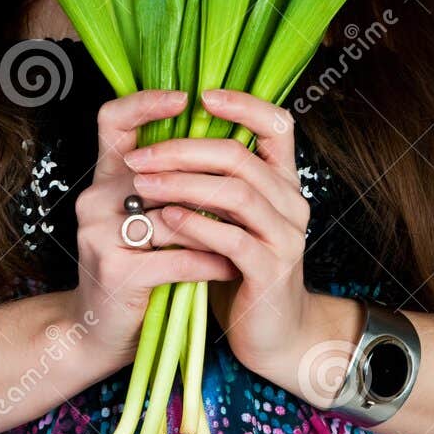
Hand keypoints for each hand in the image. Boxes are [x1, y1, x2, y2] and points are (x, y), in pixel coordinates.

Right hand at [63, 89, 239, 368]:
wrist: (97, 334)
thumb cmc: (133, 271)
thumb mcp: (143, 220)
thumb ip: (167, 186)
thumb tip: (222, 146)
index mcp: (104, 180)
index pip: (112, 120)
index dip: (147, 102)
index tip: (188, 99)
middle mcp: (95, 199)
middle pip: (160, 171)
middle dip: (207, 184)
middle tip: (248, 187)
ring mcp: (100, 235)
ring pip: (175, 216)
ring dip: (216, 230)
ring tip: (247, 234)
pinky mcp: (115, 271)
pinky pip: (178, 257)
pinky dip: (210, 264)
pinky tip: (230, 268)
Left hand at [123, 87, 352, 389]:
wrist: (274, 337)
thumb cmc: (243, 271)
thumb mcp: (233, 219)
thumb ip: (217, 183)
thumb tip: (168, 142)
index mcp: (283, 182)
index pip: (278, 125)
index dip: (243, 104)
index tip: (200, 96)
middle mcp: (292, 202)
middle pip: (241, 156)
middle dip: (184, 149)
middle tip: (142, 156)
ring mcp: (286, 237)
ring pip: (237, 192)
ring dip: (183, 184)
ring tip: (145, 184)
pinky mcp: (272, 272)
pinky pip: (233, 239)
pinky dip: (196, 226)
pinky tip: (168, 220)